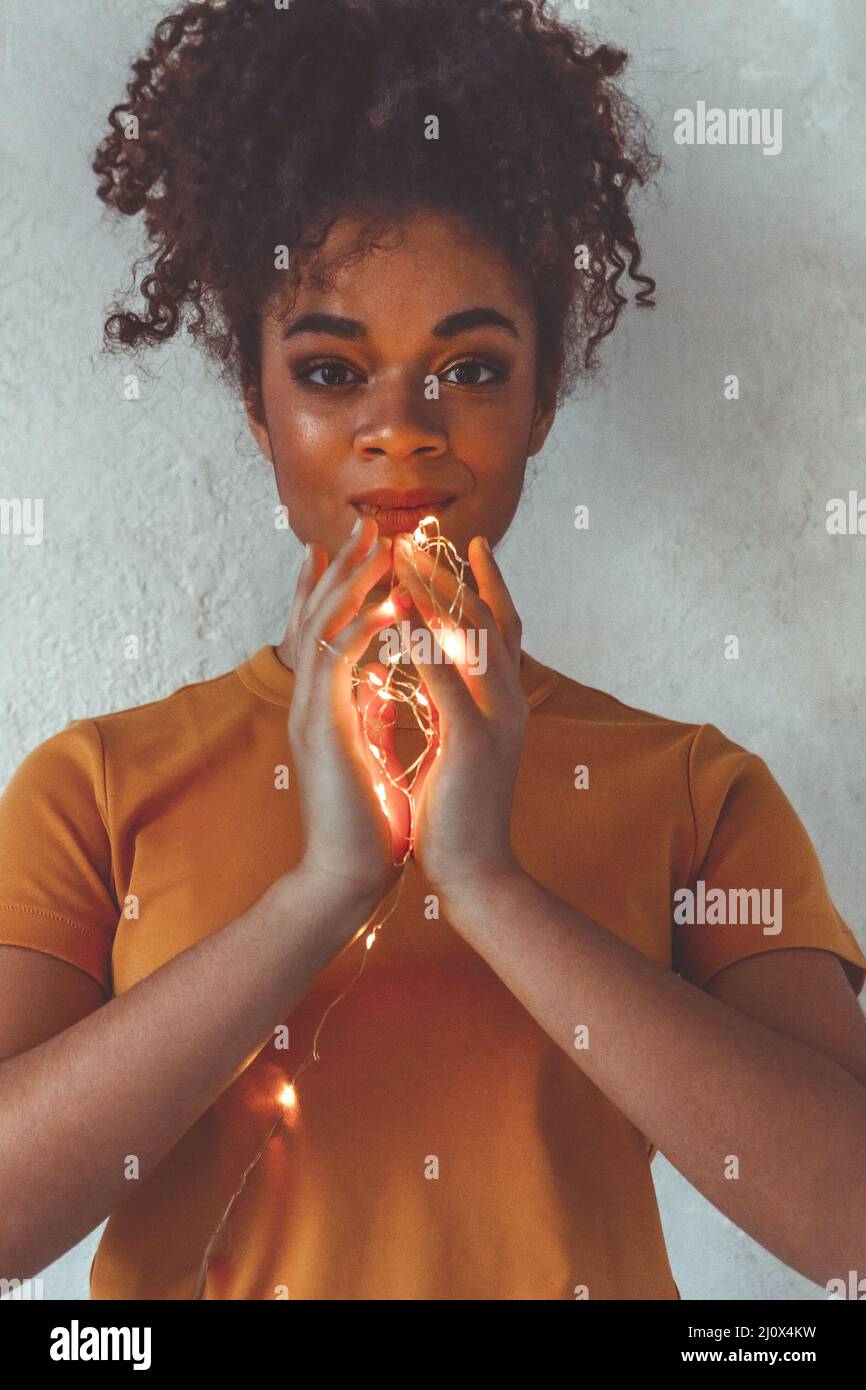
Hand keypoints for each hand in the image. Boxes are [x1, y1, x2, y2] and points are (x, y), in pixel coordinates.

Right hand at [280, 516, 410, 923]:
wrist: (347, 874)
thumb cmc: (365, 818)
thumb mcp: (367, 749)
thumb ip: (367, 709)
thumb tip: (380, 678)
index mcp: (322, 704)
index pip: (322, 630)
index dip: (332, 585)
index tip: (349, 546)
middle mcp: (310, 700)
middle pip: (317, 616)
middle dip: (341, 567)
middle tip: (363, 524)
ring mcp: (311, 713)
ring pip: (326, 628)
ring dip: (354, 583)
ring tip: (380, 544)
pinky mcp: (325, 730)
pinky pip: (344, 665)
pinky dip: (369, 629)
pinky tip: (394, 603)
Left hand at [392, 532, 529, 907]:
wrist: (475, 872)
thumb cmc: (457, 810)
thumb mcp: (459, 744)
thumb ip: (453, 702)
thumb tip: (435, 667)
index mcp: (505, 701)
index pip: (500, 625)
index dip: (485, 581)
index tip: (465, 543)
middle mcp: (509, 700)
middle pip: (483, 617)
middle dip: (449, 570)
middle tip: (419, 531)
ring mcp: (497, 717)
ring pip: (465, 636)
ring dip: (431, 590)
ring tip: (401, 554)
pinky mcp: (473, 740)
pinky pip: (443, 677)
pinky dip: (419, 641)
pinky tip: (394, 615)